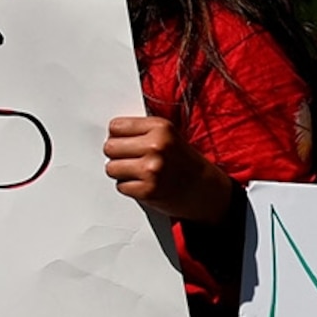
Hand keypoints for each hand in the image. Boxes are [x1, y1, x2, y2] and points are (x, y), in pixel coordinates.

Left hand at [104, 114, 235, 224]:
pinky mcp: (147, 190)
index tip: (126, 142)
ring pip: (111, 168)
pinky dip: (129, 187)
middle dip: (117, 155)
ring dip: (121, 172)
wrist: (206, 190)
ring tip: (139, 172)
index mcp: (161, 127)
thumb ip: (142, 132)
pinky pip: (120, 186)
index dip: (118, 136)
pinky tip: (144, 184)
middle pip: (110, 147)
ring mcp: (151, 169)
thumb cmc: (185, 163)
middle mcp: (156, 146)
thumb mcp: (169, 136)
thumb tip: (111, 134)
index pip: (116, 126)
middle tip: (132, 159)